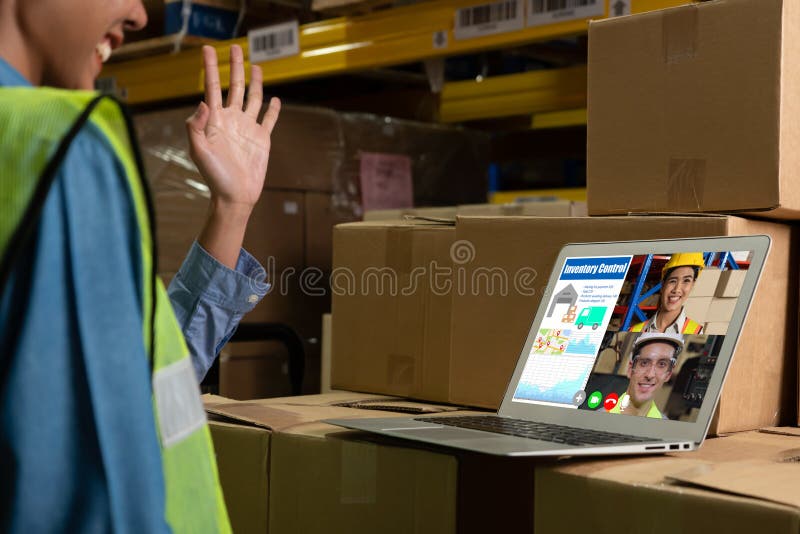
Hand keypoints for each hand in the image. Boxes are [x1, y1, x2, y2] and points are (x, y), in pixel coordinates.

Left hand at [186, 44, 280, 212]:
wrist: (234, 196)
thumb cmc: (214, 176)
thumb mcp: (199, 151)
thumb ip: (196, 126)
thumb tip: (202, 103)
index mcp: (215, 120)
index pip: (212, 87)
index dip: (210, 68)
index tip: (207, 49)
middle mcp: (232, 119)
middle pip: (234, 86)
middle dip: (234, 67)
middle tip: (235, 47)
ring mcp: (248, 128)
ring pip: (253, 98)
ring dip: (255, 82)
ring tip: (256, 66)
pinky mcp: (262, 139)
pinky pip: (268, 120)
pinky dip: (273, 109)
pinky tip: (275, 100)